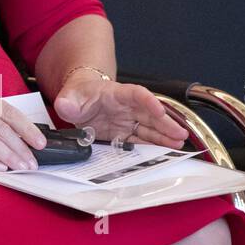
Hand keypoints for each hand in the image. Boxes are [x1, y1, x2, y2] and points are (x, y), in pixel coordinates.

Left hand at [54, 77, 187, 149]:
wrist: (78, 101)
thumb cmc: (79, 94)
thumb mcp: (70, 96)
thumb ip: (68, 102)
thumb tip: (65, 107)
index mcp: (116, 93)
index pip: (136, 94)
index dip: (148, 101)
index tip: (160, 109)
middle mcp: (126, 107)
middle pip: (149, 113)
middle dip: (165, 123)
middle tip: (179, 133)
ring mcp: (128, 120)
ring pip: (150, 127)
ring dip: (165, 136)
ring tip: (179, 143)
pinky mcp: (125, 133)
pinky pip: (142, 139)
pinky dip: (154, 146)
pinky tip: (166, 151)